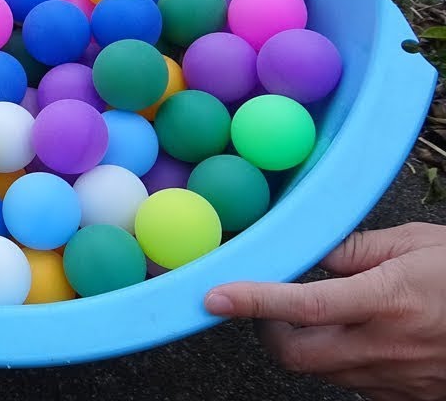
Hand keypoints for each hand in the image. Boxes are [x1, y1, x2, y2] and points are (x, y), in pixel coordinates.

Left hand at [205, 223, 445, 400]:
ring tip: (326, 314)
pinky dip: (342, 361)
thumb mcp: (416, 244)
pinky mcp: (408, 397)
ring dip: (307, 345)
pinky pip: (354, 384)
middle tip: (273, 305)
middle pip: (297, 354)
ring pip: (322, 371)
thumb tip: (305, 249)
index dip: (252, 301)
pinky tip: (359, 336)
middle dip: (269, 331)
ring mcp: (399, 378)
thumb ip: (354, 249)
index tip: (213, 296)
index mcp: (389, 300)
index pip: (303, 304)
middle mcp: (389, 346)